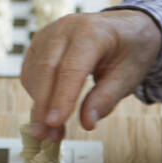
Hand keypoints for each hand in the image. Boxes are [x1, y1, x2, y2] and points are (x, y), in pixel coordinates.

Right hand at [20, 9, 161, 140]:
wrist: (126, 27)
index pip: (71, 68)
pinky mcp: (40, 42)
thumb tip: (86, 123)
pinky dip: (36, 93)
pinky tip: (49, 110)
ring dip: (38, 103)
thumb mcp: (128, 76)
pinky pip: (31, 71)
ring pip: (34, 72)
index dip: (61, 97)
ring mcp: (49, 33)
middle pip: (46, 69)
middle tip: (42, 135)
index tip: (53, 123)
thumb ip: (106, 99)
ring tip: (51, 130)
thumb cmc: (130, 50)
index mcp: (92, 33)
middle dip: (42, 105)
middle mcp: (66, 28)